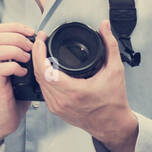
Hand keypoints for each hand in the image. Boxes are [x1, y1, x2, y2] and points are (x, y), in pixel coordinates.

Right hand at [0, 21, 35, 139]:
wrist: (2, 118)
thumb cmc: (12, 97)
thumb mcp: (22, 72)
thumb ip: (27, 59)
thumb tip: (43, 46)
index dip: (15, 26)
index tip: (30, 32)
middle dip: (17, 37)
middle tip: (29, 48)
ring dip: (15, 51)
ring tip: (26, 59)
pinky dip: (14, 67)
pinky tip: (23, 73)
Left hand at [31, 18, 136, 145]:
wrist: (113, 125)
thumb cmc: (114, 102)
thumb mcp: (116, 70)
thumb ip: (110, 45)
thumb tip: (104, 26)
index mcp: (74, 91)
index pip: (46, 69)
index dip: (39, 52)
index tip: (42, 39)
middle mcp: (62, 101)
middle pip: (38, 74)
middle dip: (36, 54)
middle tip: (40, 40)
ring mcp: (57, 107)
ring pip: (39, 83)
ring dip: (37, 65)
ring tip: (41, 51)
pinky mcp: (56, 111)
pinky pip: (44, 91)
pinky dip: (42, 77)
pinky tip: (45, 67)